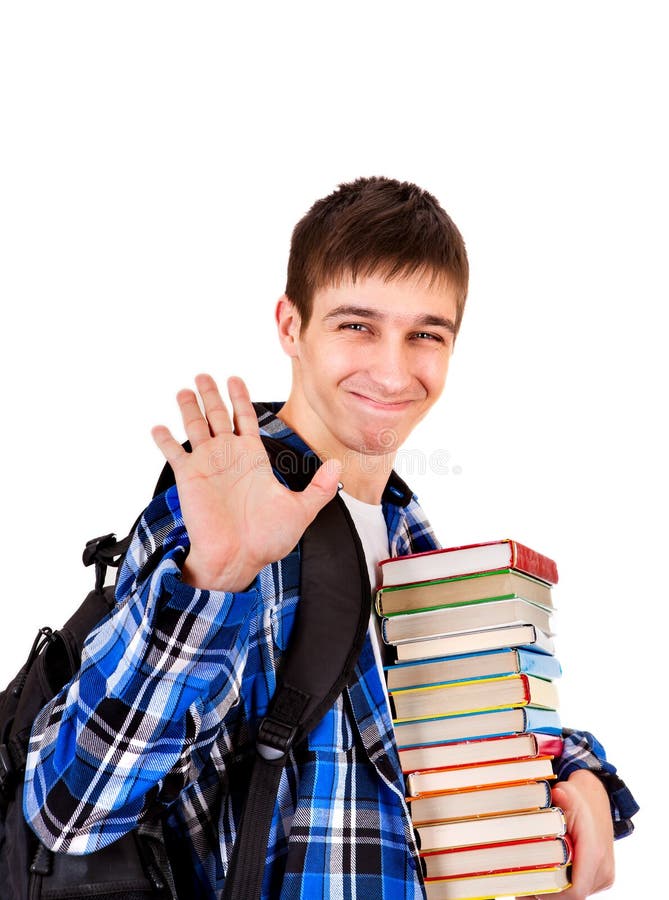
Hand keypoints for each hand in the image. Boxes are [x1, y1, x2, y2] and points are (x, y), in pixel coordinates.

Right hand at [152, 374, 341, 591]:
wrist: (239, 559)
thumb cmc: (267, 539)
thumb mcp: (301, 511)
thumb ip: (320, 488)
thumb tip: (338, 467)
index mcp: (252, 458)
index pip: (245, 418)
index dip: (241, 397)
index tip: (235, 378)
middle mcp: (228, 456)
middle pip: (218, 415)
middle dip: (212, 394)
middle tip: (204, 375)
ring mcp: (207, 465)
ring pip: (195, 426)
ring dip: (189, 407)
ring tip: (185, 390)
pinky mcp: (189, 477)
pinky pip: (174, 453)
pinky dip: (165, 439)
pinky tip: (158, 427)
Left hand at [536, 769, 614, 899]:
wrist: (596, 800)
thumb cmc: (579, 799)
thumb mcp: (568, 793)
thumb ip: (562, 798)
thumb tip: (557, 794)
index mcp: (594, 852)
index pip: (575, 890)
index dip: (551, 893)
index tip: (529, 885)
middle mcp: (603, 868)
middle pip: (572, 895)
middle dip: (548, 893)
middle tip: (522, 887)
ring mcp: (604, 875)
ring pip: (576, 894)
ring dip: (555, 891)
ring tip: (530, 881)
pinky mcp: (602, 877)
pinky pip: (580, 888)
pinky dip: (563, 886)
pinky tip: (545, 877)